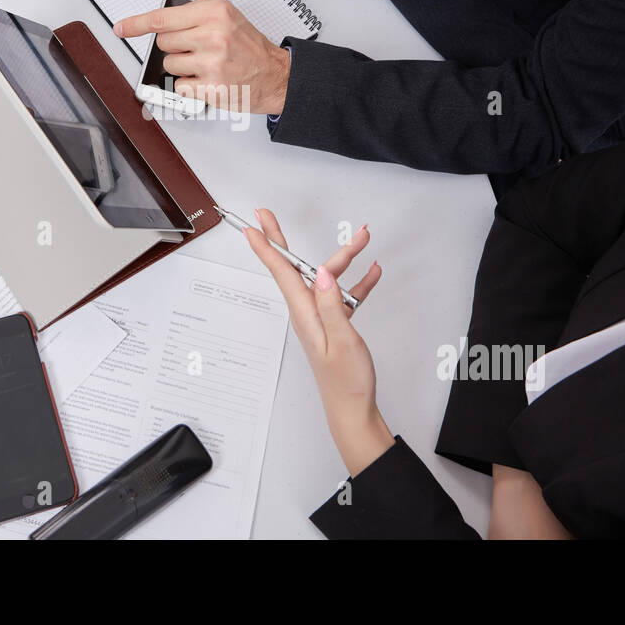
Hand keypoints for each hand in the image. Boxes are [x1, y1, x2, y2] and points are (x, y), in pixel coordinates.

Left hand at [113, 0, 291, 114]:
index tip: (122, 28)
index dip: (136, 24)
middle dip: (176, 47)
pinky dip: (190, 85)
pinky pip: (180, 85)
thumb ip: (195, 14)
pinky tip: (208, 79)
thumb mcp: (226, 15)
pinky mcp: (210, 86)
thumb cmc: (249, 47)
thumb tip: (161, 22)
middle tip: (196, 48)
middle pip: (163, 43)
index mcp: (214, 11)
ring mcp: (211, 62)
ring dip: (183, 67)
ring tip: (206, 64)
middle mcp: (212, 34)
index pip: (162, 18)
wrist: (274, 74)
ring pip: (169, 65)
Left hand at [243, 208, 391, 476]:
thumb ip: (332, 304)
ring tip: (363, 238)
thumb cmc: (347, 381)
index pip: (282, 272)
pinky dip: (358, 283)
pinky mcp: (335, 324)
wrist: (354, 409)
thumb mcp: (341, 339)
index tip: (252, 227)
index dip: (266, 247)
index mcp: (305, 313)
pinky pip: (343, 295)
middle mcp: (308, 311)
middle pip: (296, 267)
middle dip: (283, 238)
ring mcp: (321, 316)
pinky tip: (372, 272)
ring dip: (344, 258)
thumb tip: (321, 272)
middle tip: (267, 215)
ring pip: (326, 277)